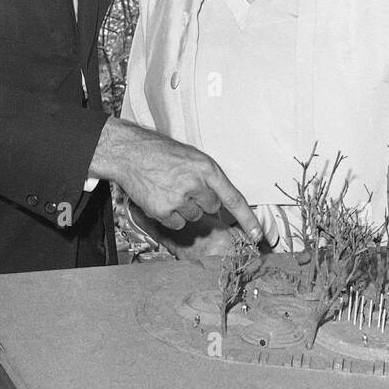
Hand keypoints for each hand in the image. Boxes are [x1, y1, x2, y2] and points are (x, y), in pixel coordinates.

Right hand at [90, 118, 260, 240]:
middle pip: (212, 208)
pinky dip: (170, 216)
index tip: (257, 235)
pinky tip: (161, 198)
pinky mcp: (164, 211)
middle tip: (184, 185)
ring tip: (169, 188)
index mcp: (207, 169)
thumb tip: (219, 202)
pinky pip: (177, 223)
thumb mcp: (192, 157)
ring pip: (194, 216)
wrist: (131, 153)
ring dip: (184, 208)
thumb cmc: (162, 153)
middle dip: (201, 200)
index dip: (247, 219)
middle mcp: (196, 184)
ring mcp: (180, 199)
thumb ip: (208, 178)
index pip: (234, 198)